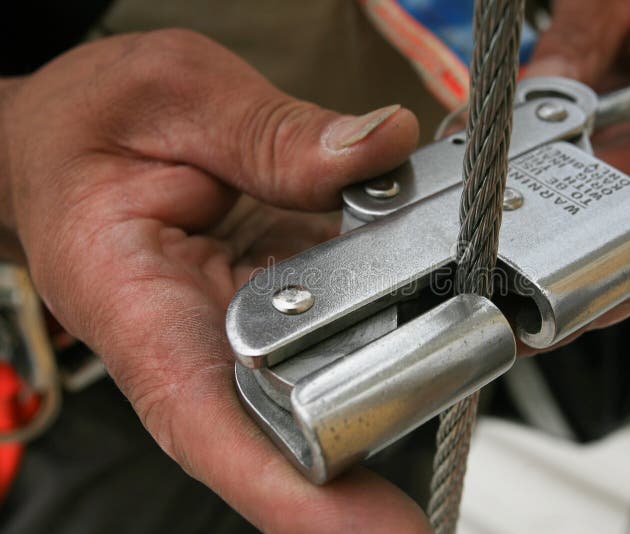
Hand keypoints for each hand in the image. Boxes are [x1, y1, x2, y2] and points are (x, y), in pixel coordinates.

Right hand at [1, 29, 429, 531]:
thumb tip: (377, 148)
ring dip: (411, 354)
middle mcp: (198, 337)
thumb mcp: (166, 98)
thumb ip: (267, 131)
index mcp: (140, 304)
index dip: (299, 492)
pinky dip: (402, 298)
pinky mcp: (281, 298)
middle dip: (386, 416)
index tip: (383, 531)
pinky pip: (349, 311)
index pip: (215, 423)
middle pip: (296, 414)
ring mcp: (248, 325)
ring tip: (481, 323)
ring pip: (337, 367)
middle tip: (472, 375)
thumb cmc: (82, 131)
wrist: (67, 143)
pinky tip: (447, 273)